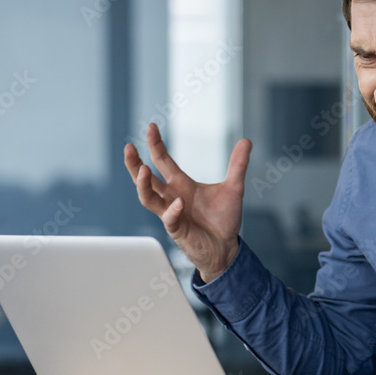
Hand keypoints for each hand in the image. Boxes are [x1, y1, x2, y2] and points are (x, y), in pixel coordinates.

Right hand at [124, 123, 251, 282]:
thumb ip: (238, 165)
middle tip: (129, 148)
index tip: (151, 127)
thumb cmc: (223, 219)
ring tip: (143, 169)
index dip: (155, 144)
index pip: (162, 161)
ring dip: (143, 185)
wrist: (226, 247)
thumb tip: (246, 140)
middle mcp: (171, 197)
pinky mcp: (177, 230)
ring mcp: (171, 214)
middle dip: (134, 164)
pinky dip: (172, 210)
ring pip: (147, 198)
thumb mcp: (234, 188)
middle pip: (144, 179)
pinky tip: (179, 202)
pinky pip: (169, 219)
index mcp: (181, 184)